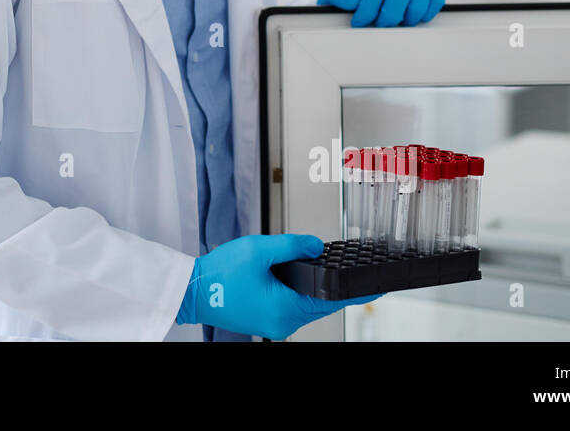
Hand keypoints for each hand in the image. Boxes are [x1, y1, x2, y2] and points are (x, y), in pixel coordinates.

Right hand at [176, 234, 381, 339]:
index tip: (378, 287)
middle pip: (320, 302)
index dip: (356, 291)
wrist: (191, 290)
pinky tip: (288, 276)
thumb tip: (317, 247)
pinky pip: (290, 305)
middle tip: (338, 263)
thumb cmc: (219, 274)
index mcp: (287, 308)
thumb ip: (293, 246)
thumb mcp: (260, 249)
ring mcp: (274, 324)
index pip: (333, 300)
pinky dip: (294, 291)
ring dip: (309, 286)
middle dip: (329, 283)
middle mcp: (283, 322)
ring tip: (308, 265)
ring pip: (305, 303)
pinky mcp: (265, 320)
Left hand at [317, 0, 443, 26]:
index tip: (359, 23)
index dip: (368, 8)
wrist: (358, 14)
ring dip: (414, 8)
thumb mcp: (334, 2)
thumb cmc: (347, 10)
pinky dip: (432, 5)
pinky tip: (421, 19)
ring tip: (403, 24)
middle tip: (381, 26)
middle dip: (391, 12)